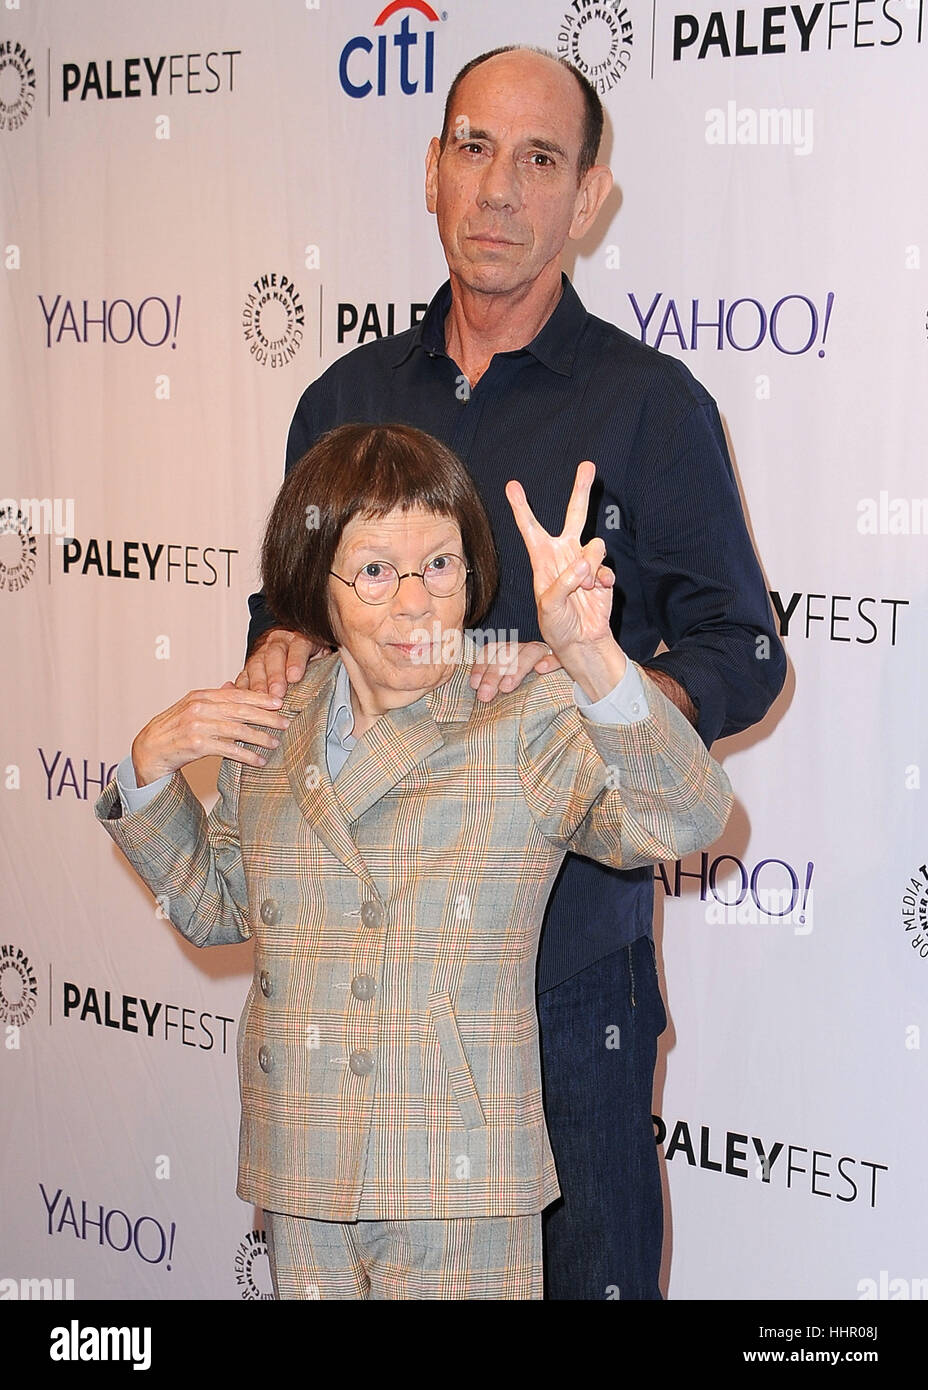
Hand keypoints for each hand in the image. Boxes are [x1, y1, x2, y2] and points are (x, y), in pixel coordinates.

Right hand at [131, 682, 290, 785]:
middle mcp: (198, 708)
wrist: (147, 751)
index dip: (259, 698)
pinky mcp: (195, 745)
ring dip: (259, 737)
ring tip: (275, 743)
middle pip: (240, 711)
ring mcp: (196, 726)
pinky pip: (227, 749)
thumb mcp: (191, 708)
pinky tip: (258, 760)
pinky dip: (246, 755)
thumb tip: (233, 685)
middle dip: (266, 717)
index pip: (235, 694)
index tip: (279, 703)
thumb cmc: (173, 730)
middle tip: (285, 723)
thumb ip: (213, 699)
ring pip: (236, 730)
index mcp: (200, 696)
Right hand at [235, 628, 326, 697]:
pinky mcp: (249, 667)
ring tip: (261, 699)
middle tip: (278, 693)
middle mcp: (278, 641)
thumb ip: (328, 663)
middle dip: (275, 675)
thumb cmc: (311, 657)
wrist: (291, 648)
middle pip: (274, 655)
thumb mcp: (323, 656)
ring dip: (258, 683)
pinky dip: (242, 687)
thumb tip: (347, 673)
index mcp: (300, 637)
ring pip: (256, 664)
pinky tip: (243, 699)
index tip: (295, 676)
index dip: (296, 661)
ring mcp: (262, 653)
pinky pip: (243, 675)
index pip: (299, 646)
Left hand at [468, 639, 562, 702]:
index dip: (481, 666)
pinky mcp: (565, 661)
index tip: (474, 684)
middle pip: (508, 653)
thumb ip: (493, 685)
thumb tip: (475, 691)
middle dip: (493, 674)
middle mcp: (525, 649)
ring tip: (507, 687)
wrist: (565, 683)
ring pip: (530, 652)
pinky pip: (559, 658)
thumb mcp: (506, 685)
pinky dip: (551, 662)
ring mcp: (545, 653)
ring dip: (516, 669)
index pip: (492, 651)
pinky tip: (542, 669)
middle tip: (485, 695)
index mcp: (510, 651)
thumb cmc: (527, 689)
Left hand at [506, 461, 625, 700]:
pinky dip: (604, 580)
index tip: (512, 485)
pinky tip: (598, 592)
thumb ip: (563, 584)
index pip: (530, 528)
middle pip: (575, 514)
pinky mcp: (603, 574)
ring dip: (591, 567)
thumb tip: (583, 564)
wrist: (582, 640)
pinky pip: (608, 567)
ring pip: (596, 545)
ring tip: (584, 589)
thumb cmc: (557, 624)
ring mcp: (586, 562)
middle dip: (581, 489)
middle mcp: (565, 553)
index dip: (522, 507)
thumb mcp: (549, 607)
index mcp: (543, 558)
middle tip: (588, 464)